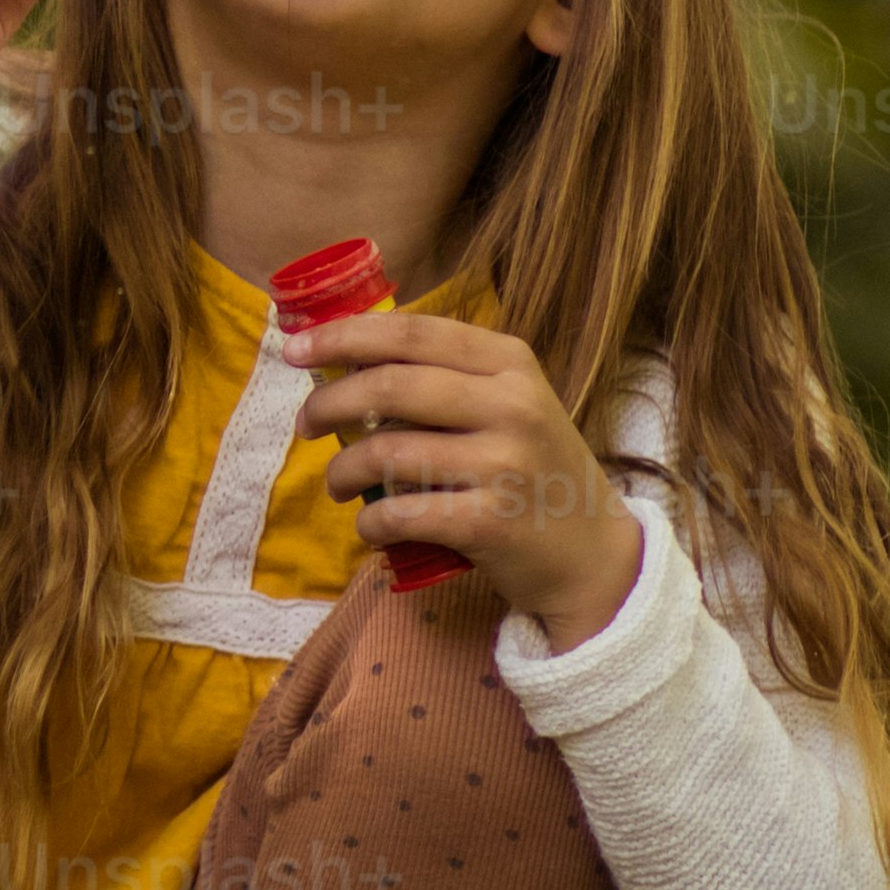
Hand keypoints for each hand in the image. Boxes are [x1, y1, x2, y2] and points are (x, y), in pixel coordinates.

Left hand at [287, 293, 638, 638]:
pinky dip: (370, 521)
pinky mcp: (491, 522)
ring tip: (339, 483)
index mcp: (510, 361)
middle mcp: (512, 404)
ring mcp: (505, 464)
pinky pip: (401, 513)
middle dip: (329, 404)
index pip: (410, 333)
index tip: (294, 350)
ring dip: (343, 470)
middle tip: (306, 424)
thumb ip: (444, 377)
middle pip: (388, 386)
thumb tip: (343, 358)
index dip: (343, 336)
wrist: (595, 555)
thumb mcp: (509, 404)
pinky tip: (370, 524)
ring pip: (386, 451)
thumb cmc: (534, 470)